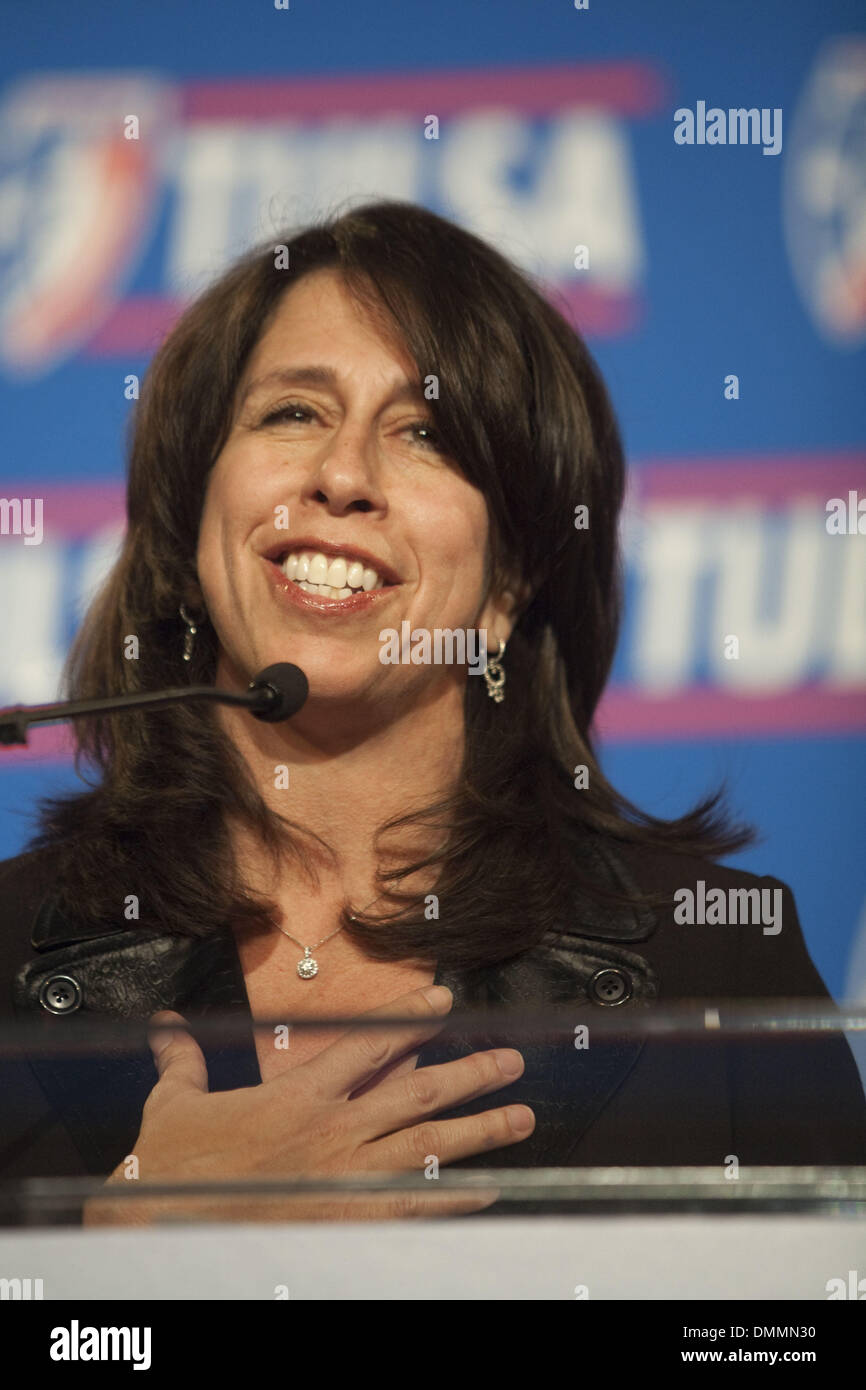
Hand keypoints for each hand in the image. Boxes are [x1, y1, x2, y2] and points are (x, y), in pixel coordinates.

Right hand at [83, 984, 534, 1224]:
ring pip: (430, 1144)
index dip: (412, 1017)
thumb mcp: (174, 1105)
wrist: (165, 1229)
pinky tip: (491, 1192)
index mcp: (298, 1094)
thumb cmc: (170, 1170)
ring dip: (481, 1130)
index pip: (369, 1042)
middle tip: (513, 1061)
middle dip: (472, 1073)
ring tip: (522, 1117)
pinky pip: (417, 1206)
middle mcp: (335, 1129)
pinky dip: (457, 1199)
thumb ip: (183, 1059)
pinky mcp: (351, 1221)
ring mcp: (348, 1177)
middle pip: (420, 1091)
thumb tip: (167, 1021)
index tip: (448, 1000)